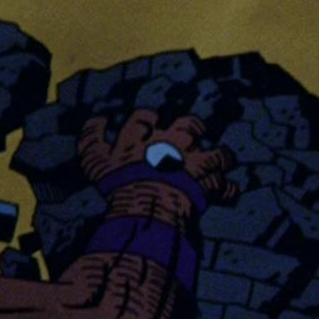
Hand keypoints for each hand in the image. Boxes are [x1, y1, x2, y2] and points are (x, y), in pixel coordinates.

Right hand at [78, 109, 238, 204]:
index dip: (147, 118)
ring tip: (222, 160)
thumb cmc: (119, 182)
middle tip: (193, 133)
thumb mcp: (94, 160)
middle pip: (188, 126)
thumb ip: (90, 137)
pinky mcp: (207, 183)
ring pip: (215, 153)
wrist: (148, 202)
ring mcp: (193, 162)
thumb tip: (96, 119)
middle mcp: (173, 142)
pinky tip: (227, 191)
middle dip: (192, 128)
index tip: (149, 121)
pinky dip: (227, 189)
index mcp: (146, 135)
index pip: (146, 117)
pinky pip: (223, 185)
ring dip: (219, 157)